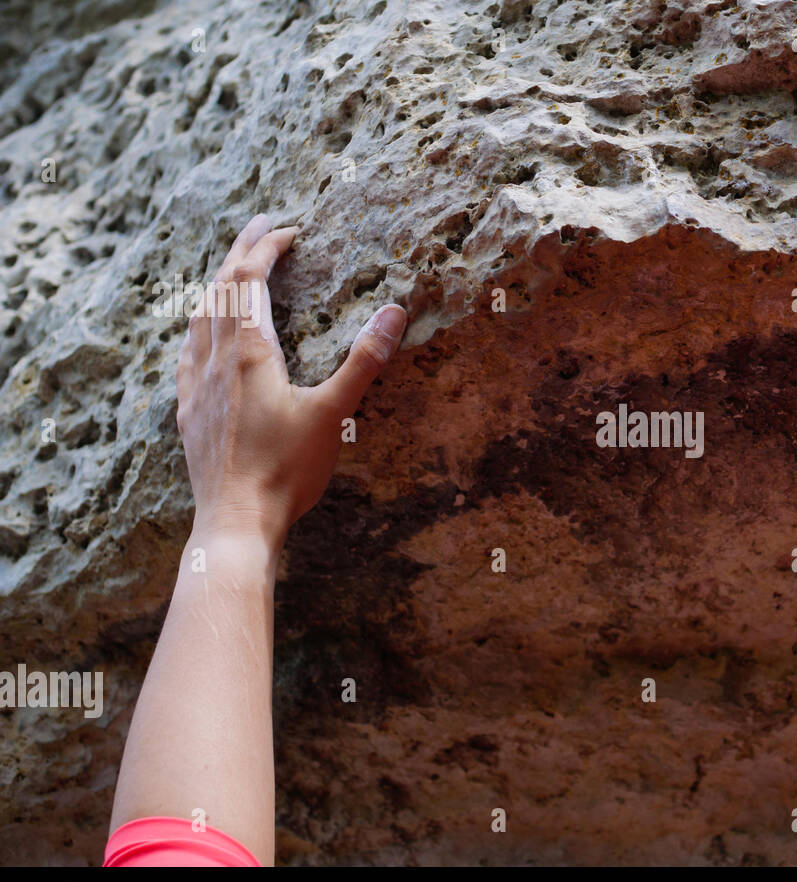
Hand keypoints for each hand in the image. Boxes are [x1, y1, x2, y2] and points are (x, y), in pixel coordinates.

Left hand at [176, 214, 406, 547]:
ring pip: (198, 317)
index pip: (248, 279)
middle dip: (238, 252)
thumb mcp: (335, 412)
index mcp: (248, 352)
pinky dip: (199, 327)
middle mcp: (215, 360)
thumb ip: (363, 360)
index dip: (264, 247)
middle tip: (258, 228)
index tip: (285, 229)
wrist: (236, 522)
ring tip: (232, 273)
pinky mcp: (190, 413)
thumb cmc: (286, 470)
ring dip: (216, 286)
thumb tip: (393, 312)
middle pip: (218, 289)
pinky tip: (204, 339)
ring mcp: (197, 387)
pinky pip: (188, 353)